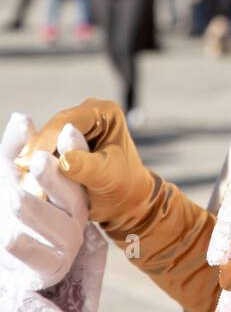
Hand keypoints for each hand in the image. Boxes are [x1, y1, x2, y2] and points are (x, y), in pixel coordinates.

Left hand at [0, 112, 88, 288]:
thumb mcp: (10, 176)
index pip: (78, 165)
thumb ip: (14, 150)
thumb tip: (20, 117)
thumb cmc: (11, 211)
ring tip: (12, 199)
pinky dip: (22, 247)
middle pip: (69, 192)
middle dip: (52, 177)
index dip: (75, 148)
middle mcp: (76, 213)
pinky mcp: (51, 268)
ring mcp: (67, 242)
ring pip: (53, 222)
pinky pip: (38, 256)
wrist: (10, 259)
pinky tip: (7, 237)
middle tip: (37, 161)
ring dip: (31, 210)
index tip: (67, 129)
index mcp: (72, 187)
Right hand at [15, 99, 150, 230]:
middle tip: (22, 170)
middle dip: (37, 150)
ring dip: (35, 159)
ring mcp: (74, 128)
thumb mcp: (109, 176)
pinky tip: (30, 178)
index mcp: (104, 112)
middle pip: (52, 129)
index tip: (30, 160)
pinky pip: (46, 151)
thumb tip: (63, 160)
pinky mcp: (63, 143)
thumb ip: (87, 167)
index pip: (68, 120)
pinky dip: (38, 165)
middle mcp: (87, 114)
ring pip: (46, 141)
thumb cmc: (123, 185)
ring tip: (25, 177)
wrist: (126, 199)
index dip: (46, 139)